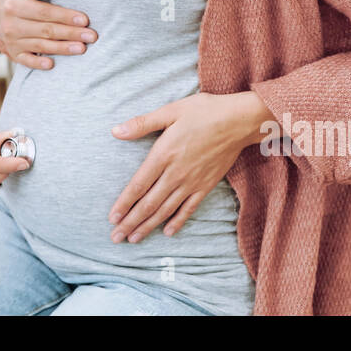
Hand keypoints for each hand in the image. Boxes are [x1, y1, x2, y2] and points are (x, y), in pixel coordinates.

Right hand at [0, 0, 97, 69]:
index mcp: (14, 6)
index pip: (44, 12)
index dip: (65, 16)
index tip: (84, 19)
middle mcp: (12, 25)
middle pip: (46, 30)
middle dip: (71, 33)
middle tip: (91, 36)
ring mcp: (12, 41)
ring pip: (41, 46)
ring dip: (63, 48)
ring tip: (82, 48)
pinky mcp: (14, 53)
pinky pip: (26, 61)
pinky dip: (38, 64)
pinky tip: (52, 65)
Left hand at [106, 92, 270, 243]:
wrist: (239, 121)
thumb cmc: (203, 112)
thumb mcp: (170, 111)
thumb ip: (142, 123)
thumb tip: (115, 131)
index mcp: (163, 154)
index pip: (138, 185)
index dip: (123, 204)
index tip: (111, 218)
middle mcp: (176, 173)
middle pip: (149, 203)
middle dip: (130, 222)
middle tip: (116, 237)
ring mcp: (192, 182)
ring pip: (165, 210)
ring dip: (148, 226)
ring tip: (134, 239)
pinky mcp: (206, 186)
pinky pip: (189, 209)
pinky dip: (177, 222)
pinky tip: (167, 232)